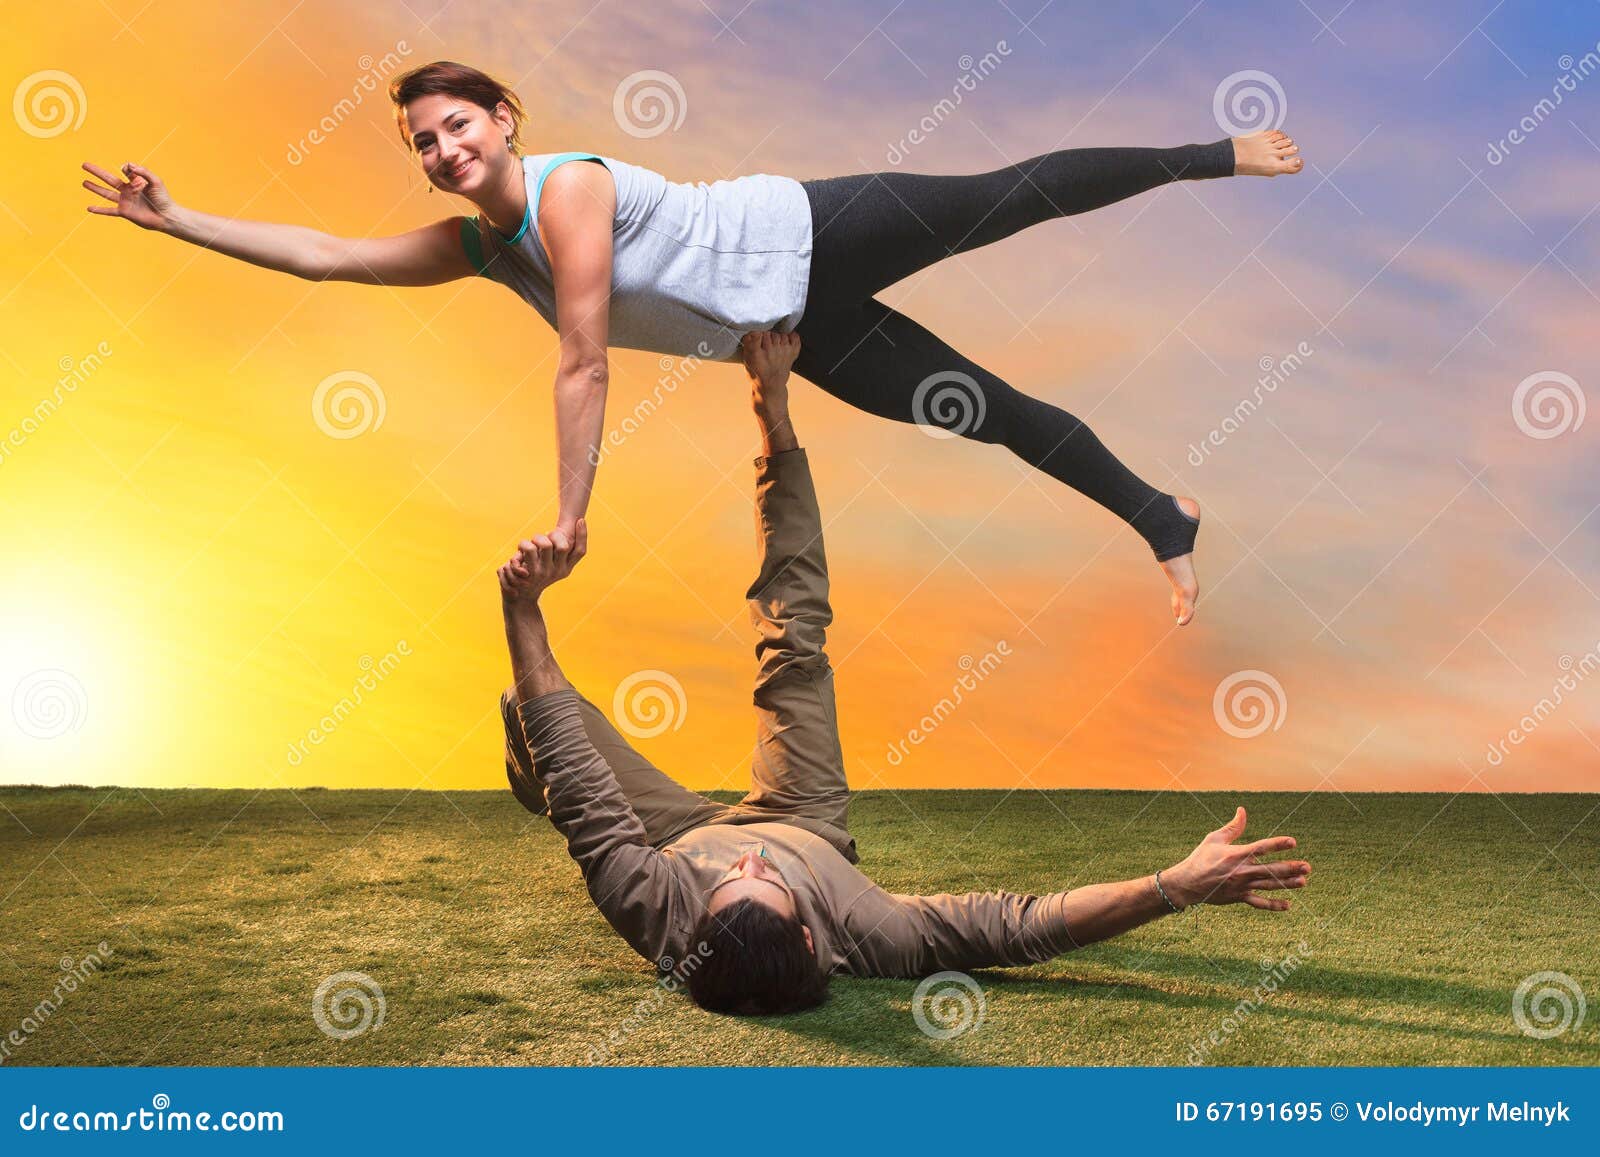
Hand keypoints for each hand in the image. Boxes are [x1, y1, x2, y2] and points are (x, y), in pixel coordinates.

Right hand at [82, 161, 176, 231]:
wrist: (166, 216)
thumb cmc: (164, 199)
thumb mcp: (156, 181)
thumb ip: (143, 172)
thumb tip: (129, 165)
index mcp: (135, 181)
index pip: (125, 170)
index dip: (128, 169)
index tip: (134, 174)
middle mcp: (128, 190)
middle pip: (108, 179)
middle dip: (96, 171)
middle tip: (84, 164)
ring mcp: (125, 201)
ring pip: (106, 193)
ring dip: (94, 188)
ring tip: (83, 183)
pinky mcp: (125, 212)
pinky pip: (109, 211)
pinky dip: (99, 210)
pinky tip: (89, 208)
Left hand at [498, 518, 587, 604]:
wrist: (521, 599)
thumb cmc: (535, 578)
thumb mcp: (549, 566)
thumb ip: (555, 553)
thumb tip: (565, 530)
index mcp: (566, 568)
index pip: (580, 551)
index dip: (582, 535)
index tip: (580, 520)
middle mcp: (558, 571)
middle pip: (564, 545)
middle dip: (553, 534)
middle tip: (544, 536)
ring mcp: (545, 572)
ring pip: (545, 544)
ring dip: (535, 539)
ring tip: (528, 545)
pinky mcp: (530, 572)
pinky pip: (528, 548)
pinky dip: (522, 545)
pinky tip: (518, 552)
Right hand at [739, 331, 800, 385]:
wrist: (771, 387)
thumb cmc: (757, 374)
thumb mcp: (746, 361)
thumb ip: (747, 345)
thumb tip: (750, 333)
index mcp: (757, 354)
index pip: (757, 333)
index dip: (755, 334)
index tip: (755, 339)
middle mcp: (771, 352)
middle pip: (768, 333)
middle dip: (765, 337)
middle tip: (764, 345)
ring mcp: (783, 352)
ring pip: (780, 334)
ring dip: (776, 338)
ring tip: (773, 346)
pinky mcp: (792, 353)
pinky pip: (794, 337)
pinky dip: (791, 337)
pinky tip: (784, 342)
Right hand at [1162, 806, 1308, 911]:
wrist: (1187, 884)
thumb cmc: (1200, 858)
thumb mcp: (1214, 839)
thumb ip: (1233, 827)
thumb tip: (1243, 810)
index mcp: (1236, 855)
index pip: (1261, 848)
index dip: (1277, 844)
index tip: (1293, 842)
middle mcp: (1241, 871)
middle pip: (1270, 869)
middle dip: (1290, 868)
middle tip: (1307, 867)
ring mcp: (1241, 886)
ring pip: (1268, 886)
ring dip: (1287, 884)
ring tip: (1303, 882)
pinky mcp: (1239, 897)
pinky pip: (1258, 903)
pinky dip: (1272, 905)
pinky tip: (1287, 905)